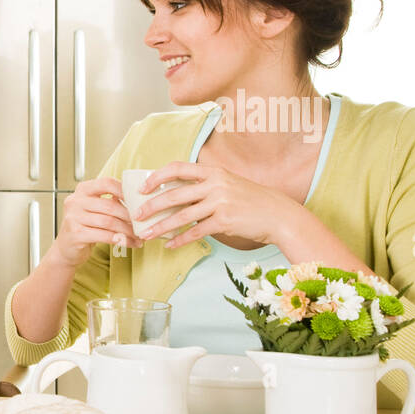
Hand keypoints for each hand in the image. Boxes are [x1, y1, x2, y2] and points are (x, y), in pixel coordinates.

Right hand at [51, 177, 142, 268]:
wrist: (66, 249)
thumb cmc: (84, 227)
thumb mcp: (94, 210)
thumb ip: (109, 202)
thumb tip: (136, 201)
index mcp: (82, 190)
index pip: (106, 183)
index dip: (123, 190)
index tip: (137, 200)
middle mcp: (75, 202)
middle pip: (110, 206)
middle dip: (129, 216)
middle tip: (141, 223)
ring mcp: (73, 218)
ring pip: (109, 222)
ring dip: (127, 230)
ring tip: (138, 236)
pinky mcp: (76, 234)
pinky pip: (104, 236)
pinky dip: (120, 240)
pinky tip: (129, 243)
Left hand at [135, 163, 296, 248]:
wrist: (278, 214)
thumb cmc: (250, 200)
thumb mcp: (228, 184)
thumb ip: (204, 186)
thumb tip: (173, 195)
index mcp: (213, 172)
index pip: (178, 168)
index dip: (157, 177)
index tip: (143, 187)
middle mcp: (215, 184)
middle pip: (174, 194)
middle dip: (151, 206)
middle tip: (137, 215)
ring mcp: (220, 202)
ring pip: (181, 216)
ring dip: (160, 227)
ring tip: (146, 234)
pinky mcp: (224, 221)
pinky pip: (196, 232)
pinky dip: (180, 239)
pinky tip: (169, 245)